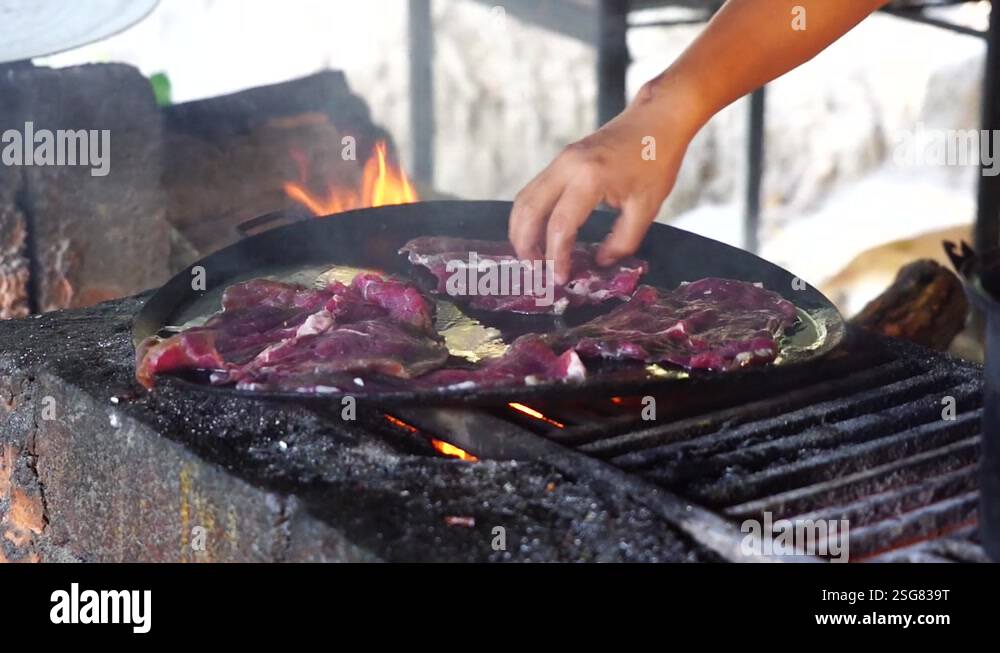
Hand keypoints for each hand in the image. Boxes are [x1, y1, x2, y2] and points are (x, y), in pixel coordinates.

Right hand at [508, 80, 700, 282]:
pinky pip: (534, 191)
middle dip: (525, 245)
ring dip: (521, 230)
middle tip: (535, 271)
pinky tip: (539, 234)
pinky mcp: (560, 160)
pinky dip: (530, 215)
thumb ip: (622, 242)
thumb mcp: (646, 207)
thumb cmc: (656, 160)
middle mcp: (567, 166)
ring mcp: (560, 160)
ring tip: (533, 256)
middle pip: (528, 210)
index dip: (556, 257)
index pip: (560, 226)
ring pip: (524, 199)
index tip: (560, 278)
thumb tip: (598, 263)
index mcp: (590, 178)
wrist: (656, 119)